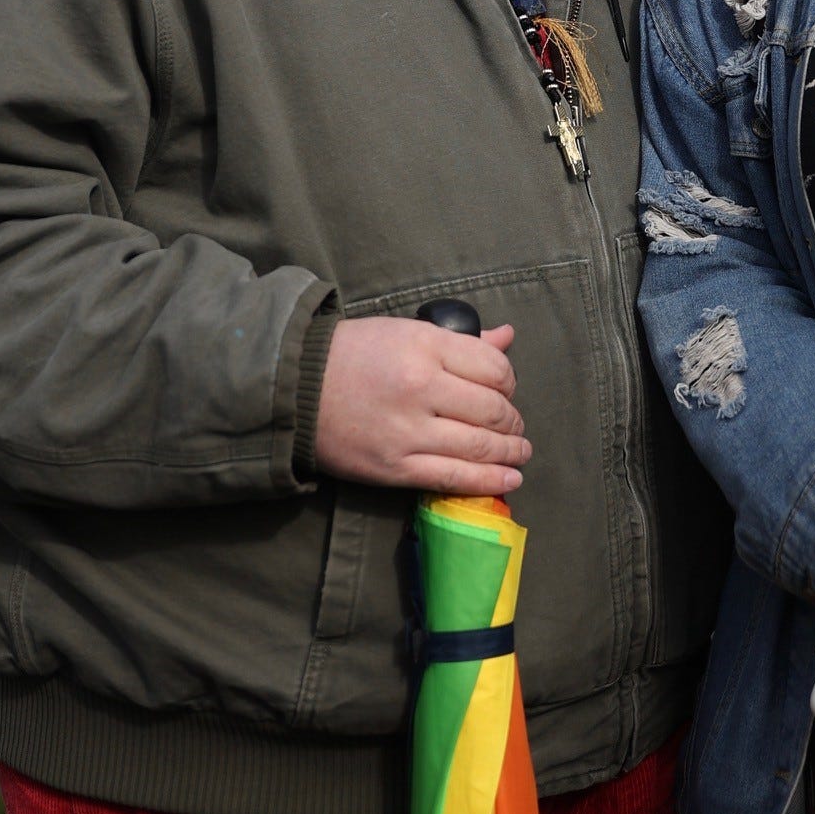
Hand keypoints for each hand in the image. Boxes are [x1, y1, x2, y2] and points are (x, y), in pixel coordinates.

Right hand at [314, 317, 530, 494]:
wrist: (293, 388)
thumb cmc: (352, 353)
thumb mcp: (406, 331)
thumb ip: (461, 340)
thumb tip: (508, 336)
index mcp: (425, 346)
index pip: (494, 367)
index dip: (509, 382)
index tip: (506, 390)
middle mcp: (422, 387)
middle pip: (492, 409)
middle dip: (512, 420)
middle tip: (514, 426)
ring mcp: (408, 431)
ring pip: (479, 446)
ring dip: (510, 452)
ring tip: (520, 453)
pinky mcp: (395, 468)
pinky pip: (453, 478)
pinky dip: (489, 482)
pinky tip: (509, 480)